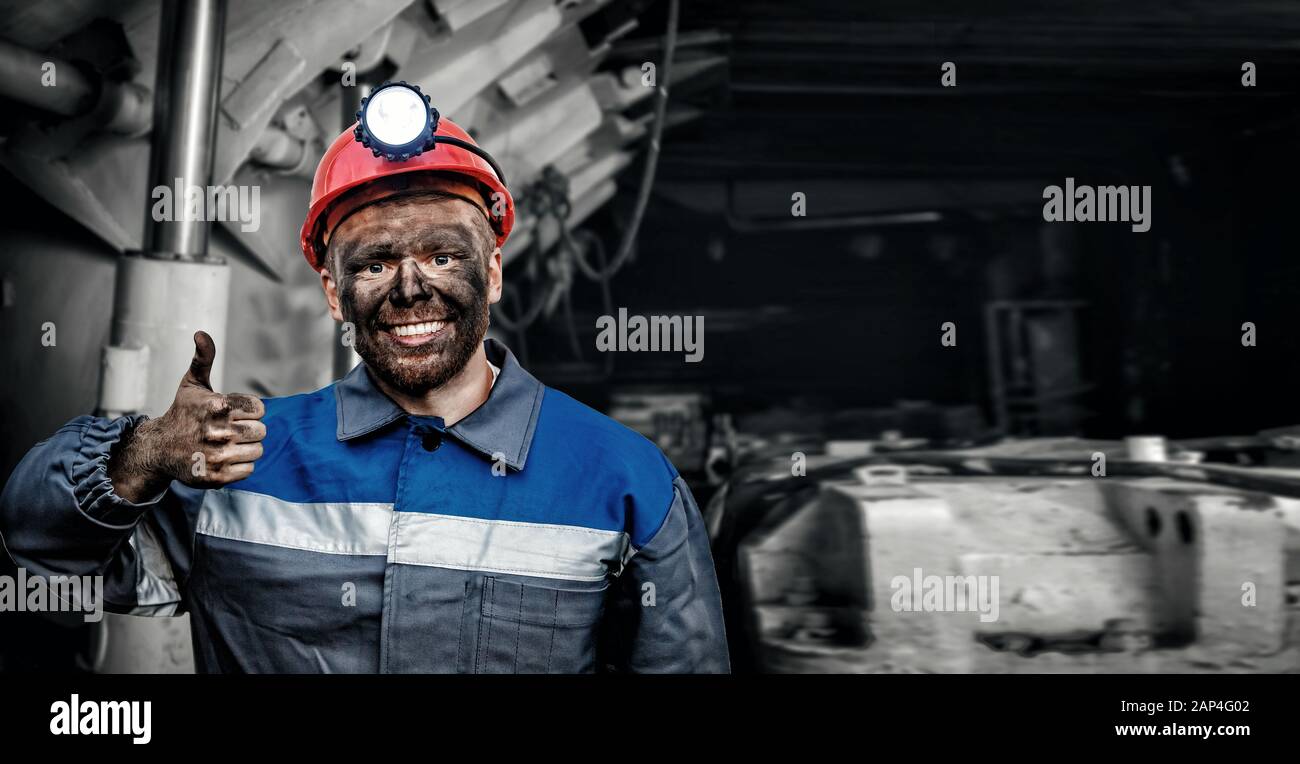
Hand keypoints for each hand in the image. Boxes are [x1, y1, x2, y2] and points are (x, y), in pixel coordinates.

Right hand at [108, 331, 265, 501]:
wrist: (159, 449)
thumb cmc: (182, 413)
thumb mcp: (192, 384)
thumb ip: (203, 358)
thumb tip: (200, 333)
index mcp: (217, 406)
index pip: (260, 408)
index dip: (251, 410)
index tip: (236, 412)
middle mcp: (217, 431)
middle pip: (261, 430)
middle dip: (249, 429)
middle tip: (231, 430)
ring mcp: (216, 455)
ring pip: (258, 450)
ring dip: (247, 447)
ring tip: (229, 444)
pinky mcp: (216, 477)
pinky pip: (249, 469)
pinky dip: (241, 465)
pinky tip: (225, 458)